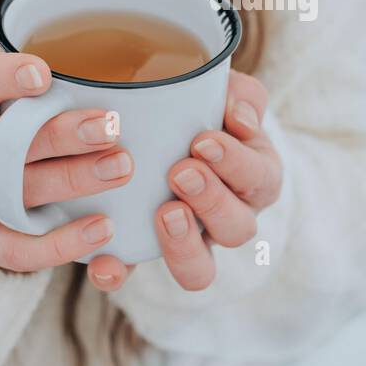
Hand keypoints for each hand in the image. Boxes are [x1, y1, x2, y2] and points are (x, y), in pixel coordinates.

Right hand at [0, 0, 134, 271]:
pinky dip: (61, 245)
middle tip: (114, 125)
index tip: (44, 73)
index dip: (2, 78)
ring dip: (72, 182)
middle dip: (58, 135)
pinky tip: (106, 229)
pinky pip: (18, 250)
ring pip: (15, 194)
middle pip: (1, 145)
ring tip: (124, 167)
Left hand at [86, 70, 282, 291]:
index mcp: (255, 178)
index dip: (236, 165)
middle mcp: (229, 217)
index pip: (260, 180)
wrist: (159, 123)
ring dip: (183, 245)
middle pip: (237, 229)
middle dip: (211, 202)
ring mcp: (191, 240)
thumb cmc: (205, 109)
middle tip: (180, 173)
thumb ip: (242, 96)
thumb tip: (241, 119)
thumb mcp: (228, 93)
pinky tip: (106, 264)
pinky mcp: (144, 251)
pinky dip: (120, 273)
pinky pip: (135, 272)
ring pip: (199, 268)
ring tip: (163, 214)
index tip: (203, 141)